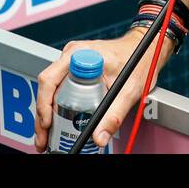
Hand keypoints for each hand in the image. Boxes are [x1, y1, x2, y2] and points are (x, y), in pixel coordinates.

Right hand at [33, 26, 173, 152]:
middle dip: (42, 116)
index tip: (48, 123)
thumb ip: (115, 114)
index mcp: (80, 54)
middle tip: (43, 139)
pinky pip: (59, 88)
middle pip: (47, 87)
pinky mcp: (74, 68)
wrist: (145, 48)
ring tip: (47, 137)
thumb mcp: (128, 90)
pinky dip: (55, 107)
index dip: (45, 104)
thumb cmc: (139, 60)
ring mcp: (71, 61)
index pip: (51, 79)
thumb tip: (99, 137)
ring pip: (50, 90)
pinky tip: (56, 123)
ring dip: (47, 114)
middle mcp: (72, 55)